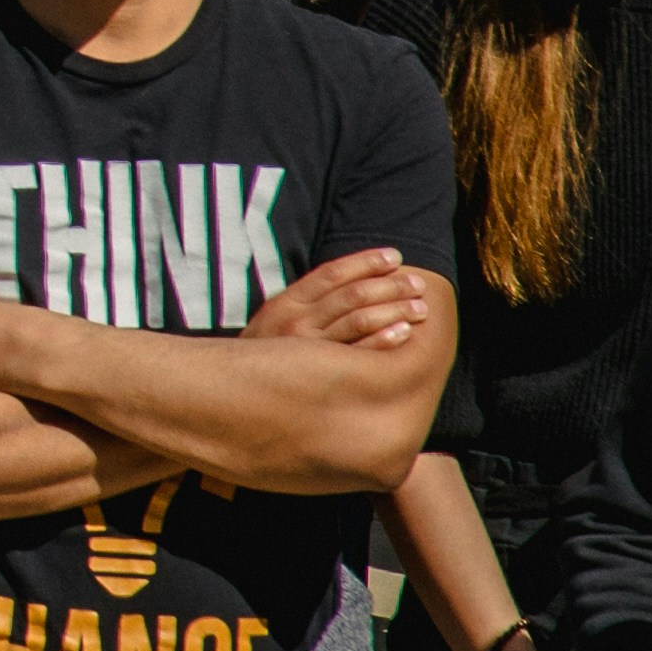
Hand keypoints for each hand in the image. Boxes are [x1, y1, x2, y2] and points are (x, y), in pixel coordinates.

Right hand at [247, 245, 441, 354]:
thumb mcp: (277, 322)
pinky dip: (382, 340)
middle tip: (418, 285)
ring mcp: (307, 348)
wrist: (232, 393)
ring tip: (420, 308)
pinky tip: (403, 334)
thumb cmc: (266, 357)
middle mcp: (296, 321)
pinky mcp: (317, 373)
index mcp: (287, 303)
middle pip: (351, 295)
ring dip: (393, 310)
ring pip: (357, 319)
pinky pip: (357, 352)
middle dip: (389, 286)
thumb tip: (351, 285)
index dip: (365, 262)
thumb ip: (307, 304)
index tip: (395, 257)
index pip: (332, 273)